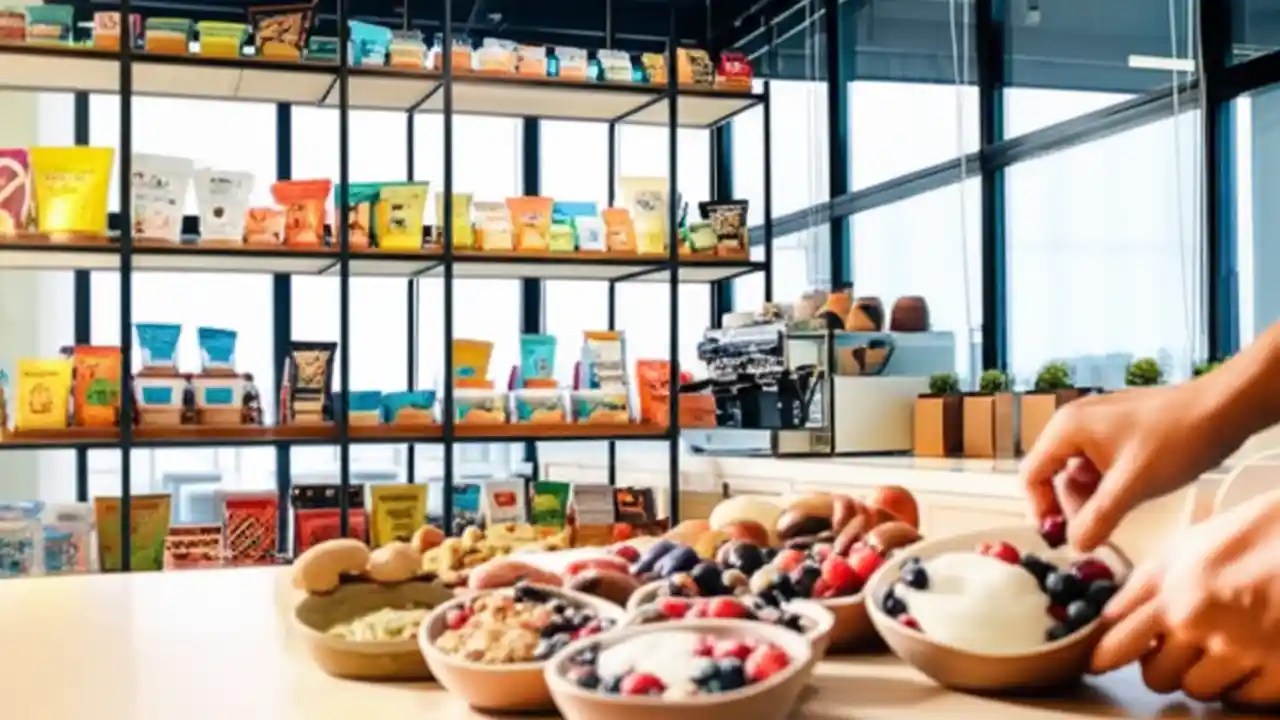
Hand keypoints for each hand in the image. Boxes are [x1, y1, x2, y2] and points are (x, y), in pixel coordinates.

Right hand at [1021, 385, 1237, 551]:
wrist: (1224, 408)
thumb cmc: (1175, 440)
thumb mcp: (1133, 485)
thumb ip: (1098, 518)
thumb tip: (1075, 547)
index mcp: (1067, 429)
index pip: (1031, 475)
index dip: (1041, 509)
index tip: (1062, 537)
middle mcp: (1074, 422)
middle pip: (1054, 475)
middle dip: (1074, 505)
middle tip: (1101, 527)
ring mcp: (1097, 423)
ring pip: (1079, 471)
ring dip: (1095, 496)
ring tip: (1125, 506)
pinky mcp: (1118, 427)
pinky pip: (1099, 462)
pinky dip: (1110, 483)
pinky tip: (1135, 490)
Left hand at [1090, 491, 1279, 703]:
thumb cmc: (1254, 536)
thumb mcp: (1187, 546)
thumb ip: (1147, 584)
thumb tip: (1114, 616)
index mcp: (1169, 589)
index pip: (1116, 642)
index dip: (1105, 656)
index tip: (1099, 662)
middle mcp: (1197, 623)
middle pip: (1156, 676)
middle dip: (1163, 667)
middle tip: (1180, 649)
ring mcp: (1239, 650)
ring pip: (1197, 690)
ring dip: (1204, 676)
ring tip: (1222, 647)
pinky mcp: (1278, 671)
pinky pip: (1242, 698)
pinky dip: (1243, 685)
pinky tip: (1252, 657)